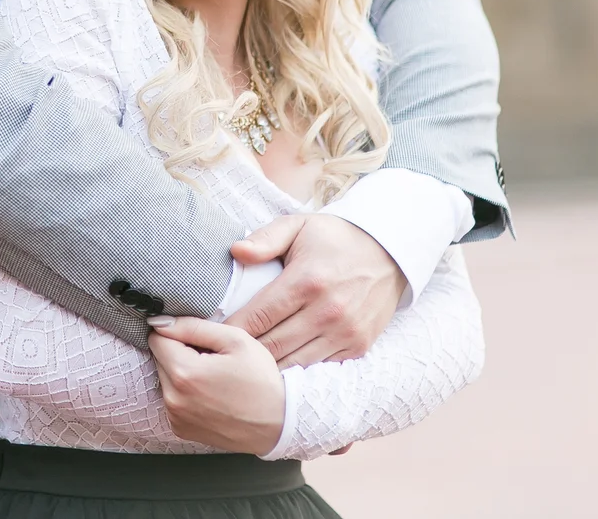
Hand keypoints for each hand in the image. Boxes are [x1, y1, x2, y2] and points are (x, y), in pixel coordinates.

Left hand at [149, 318, 284, 455]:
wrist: (279, 425)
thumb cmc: (261, 380)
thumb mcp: (235, 340)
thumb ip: (193, 326)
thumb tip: (159, 321)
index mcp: (184, 373)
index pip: (157, 338)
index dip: (177, 333)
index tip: (199, 341)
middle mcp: (173, 398)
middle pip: (159, 358)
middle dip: (179, 352)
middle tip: (212, 360)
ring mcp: (175, 417)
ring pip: (165, 378)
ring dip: (181, 373)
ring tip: (212, 379)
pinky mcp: (180, 429)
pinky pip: (172, 399)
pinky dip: (184, 393)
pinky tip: (210, 395)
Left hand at [225, 214, 406, 366]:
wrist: (390, 252)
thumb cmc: (335, 238)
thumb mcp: (299, 225)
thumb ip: (265, 239)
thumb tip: (235, 251)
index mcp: (307, 281)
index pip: (258, 316)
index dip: (229, 330)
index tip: (207, 335)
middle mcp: (328, 312)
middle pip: (272, 346)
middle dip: (241, 354)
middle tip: (216, 357)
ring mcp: (346, 334)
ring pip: (294, 364)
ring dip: (266, 369)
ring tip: (239, 370)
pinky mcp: (358, 347)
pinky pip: (319, 369)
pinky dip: (296, 371)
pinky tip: (275, 371)